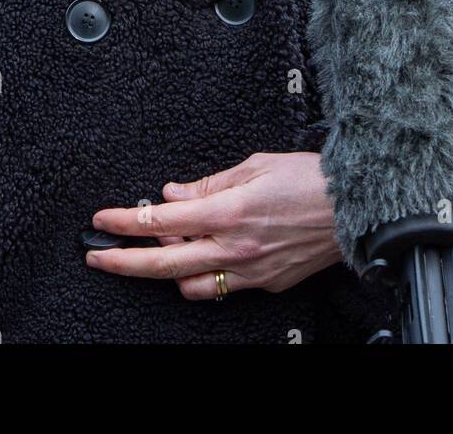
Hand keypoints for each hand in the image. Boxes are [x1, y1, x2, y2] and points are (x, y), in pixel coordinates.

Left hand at [86, 151, 343, 299]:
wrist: (356, 207)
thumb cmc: (310, 179)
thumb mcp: (255, 165)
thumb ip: (208, 183)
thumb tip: (172, 195)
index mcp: (230, 212)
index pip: (162, 222)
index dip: (125, 222)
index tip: (103, 220)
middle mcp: (235, 248)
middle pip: (164, 264)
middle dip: (123, 262)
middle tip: (96, 256)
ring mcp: (250, 272)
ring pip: (190, 286)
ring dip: (167, 272)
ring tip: (160, 250)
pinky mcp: (266, 285)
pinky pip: (222, 288)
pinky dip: (203, 275)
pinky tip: (200, 256)